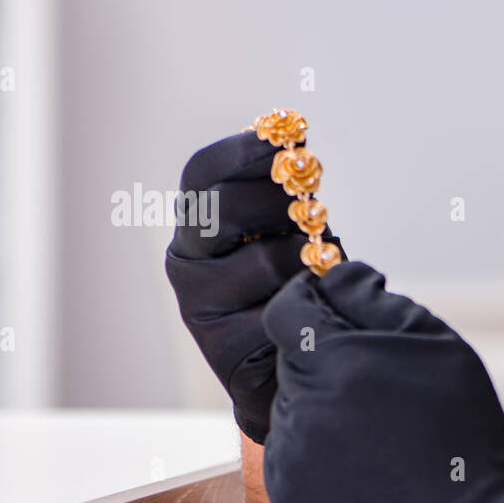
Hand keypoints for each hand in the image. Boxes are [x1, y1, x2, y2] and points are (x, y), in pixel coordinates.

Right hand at [164, 130, 346, 443]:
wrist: (298, 369)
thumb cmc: (297, 288)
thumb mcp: (295, 232)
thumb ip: (290, 195)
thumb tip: (296, 140)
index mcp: (198, 223)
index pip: (204, 174)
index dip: (242, 150)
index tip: (286, 133)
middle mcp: (186, 260)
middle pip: (226, 207)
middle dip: (279, 201)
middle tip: (311, 211)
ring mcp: (198, 306)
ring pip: (265, 260)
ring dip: (306, 263)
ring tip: (317, 276)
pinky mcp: (223, 349)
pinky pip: (281, 310)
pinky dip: (308, 306)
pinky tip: (312, 314)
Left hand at [260, 260, 503, 502]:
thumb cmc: (463, 433)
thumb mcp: (440, 347)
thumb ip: (376, 301)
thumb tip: (332, 274)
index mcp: (337, 362)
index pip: (288, 308)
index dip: (314, 303)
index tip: (342, 314)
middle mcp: (300, 407)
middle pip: (290, 357)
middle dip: (326, 357)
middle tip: (379, 383)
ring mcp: (287, 456)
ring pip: (289, 403)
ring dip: (322, 402)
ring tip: (379, 430)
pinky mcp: (285, 494)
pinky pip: (290, 449)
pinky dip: (318, 447)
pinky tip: (366, 463)